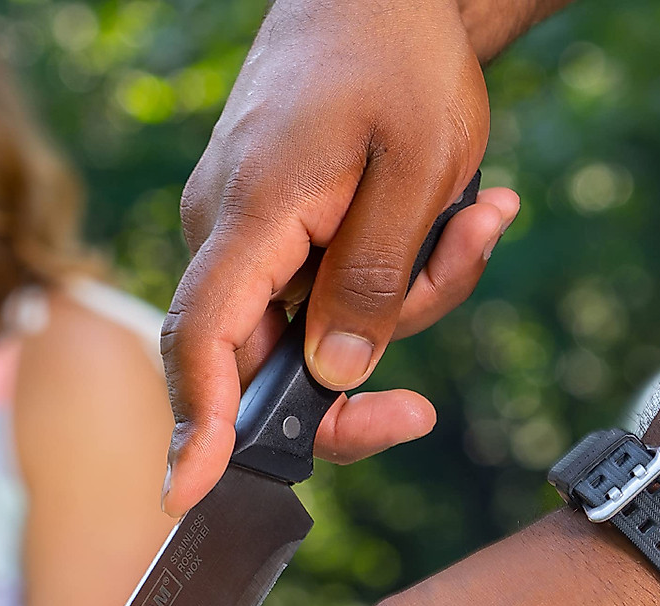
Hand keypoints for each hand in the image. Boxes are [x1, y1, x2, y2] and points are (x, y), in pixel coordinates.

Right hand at [160, 0, 517, 515]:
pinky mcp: (274, 240)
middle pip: (260, 363)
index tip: (186, 490)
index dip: (195, 421)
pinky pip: (319, 298)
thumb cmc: (395, 59)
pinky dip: (385, 284)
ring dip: (397, 310)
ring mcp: (246, 241)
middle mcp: (227, 238)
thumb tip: (336, 376)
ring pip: (305, 335)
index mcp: (250, 217)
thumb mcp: (418, 170)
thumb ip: (373, 281)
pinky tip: (452, 219)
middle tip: (415, 413)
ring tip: (473, 221)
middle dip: (347, 391)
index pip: (201, 336)